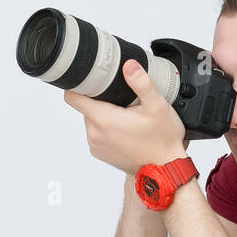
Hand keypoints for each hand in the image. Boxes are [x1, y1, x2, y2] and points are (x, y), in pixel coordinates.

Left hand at [63, 60, 188, 174]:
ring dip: (104, 114)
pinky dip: (107, 129)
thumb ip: (141, 83)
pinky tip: (125, 130)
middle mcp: (95, 134)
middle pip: (85, 106)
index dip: (78, 83)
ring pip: (91, 119)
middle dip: (100, 99)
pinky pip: (97, 133)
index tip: (91, 79)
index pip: (72, 96)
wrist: (165, 170)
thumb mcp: (157, 107)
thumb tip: (129, 66)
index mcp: (103, 119)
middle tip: (123, 102)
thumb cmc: (162, 141)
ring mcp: (95, 145)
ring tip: (126, 116)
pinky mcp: (100, 153)